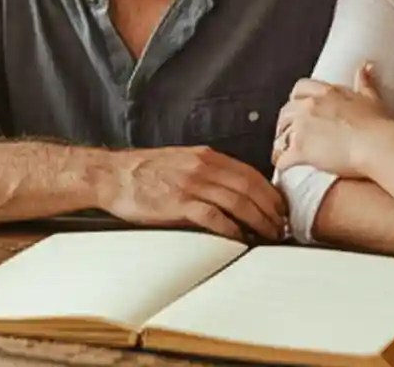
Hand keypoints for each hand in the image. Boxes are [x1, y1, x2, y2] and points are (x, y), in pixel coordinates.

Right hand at [101, 146, 286, 241]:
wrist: (113, 175)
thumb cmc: (145, 172)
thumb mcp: (183, 161)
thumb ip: (208, 171)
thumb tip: (235, 190)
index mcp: (207, 156)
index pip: (250, 173)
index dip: (270, 192)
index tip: (280, 208)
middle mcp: (203, 167)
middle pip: (250, 188)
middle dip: (271, 209)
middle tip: (281, 226)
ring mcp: (192, 184)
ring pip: (238, 202)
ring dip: (258, 221)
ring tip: (268, 235)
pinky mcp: (179, 203)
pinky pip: (214, 217)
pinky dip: (232, 229)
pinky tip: (241, 238)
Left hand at [272, 63, 391, 176]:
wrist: (376, 145)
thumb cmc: (377, 124)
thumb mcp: (372, 99)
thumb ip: (365, 82)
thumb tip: (365, 66)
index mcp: (326, 94)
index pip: (300, 89)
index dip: (297, 99)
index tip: (299, 108)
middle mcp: (309, 107)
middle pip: (286, 112)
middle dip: (285, 122)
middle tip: (290, 133)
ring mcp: (302, 128)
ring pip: (281, 134)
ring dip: (281, 143)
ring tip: (284, 153)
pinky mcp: (300, 150)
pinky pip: (282, 157)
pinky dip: (281, 163)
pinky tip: (284, 168)